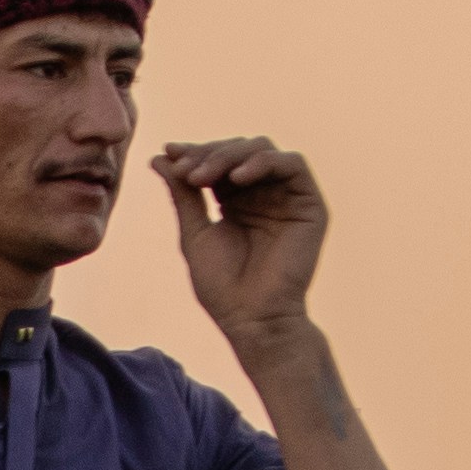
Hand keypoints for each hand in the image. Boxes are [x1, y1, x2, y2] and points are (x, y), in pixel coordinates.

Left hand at [156, 138, 327, 342]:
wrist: (254, 320)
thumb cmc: (223, 287)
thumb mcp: (194, 233)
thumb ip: (182, 194)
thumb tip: (160, 156)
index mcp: (236, 201)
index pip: (217, 160)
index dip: (194, 152)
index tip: (169, 152)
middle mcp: (263, 194)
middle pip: (238, 149)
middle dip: (208, 154)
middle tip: (185, 172)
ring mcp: (287, 197)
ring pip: (262, 149)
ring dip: (230, 156)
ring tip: (204, 177)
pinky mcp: (310, 204)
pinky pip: (293, 164)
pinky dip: (263, 162)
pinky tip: (237, 178)